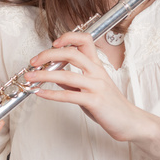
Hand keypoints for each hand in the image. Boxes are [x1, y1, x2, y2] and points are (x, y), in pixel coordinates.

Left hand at [26, 31, 146, 141]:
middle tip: (34, 61)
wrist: (129, 121)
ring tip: (30, 77)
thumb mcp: (91, 88)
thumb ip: (73, 81)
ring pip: (67, 74)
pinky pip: (69, 96)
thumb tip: (54, 76)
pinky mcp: (94, 101)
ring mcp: (96, 86)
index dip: (68, 37)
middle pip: (72, 53)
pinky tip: (41, 93)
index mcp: (97, 66)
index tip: (53, 43)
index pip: (85, 40)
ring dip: (44, 75)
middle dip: (48, 55)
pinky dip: (52, 94)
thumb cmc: (110, 105)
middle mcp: (97, 72)